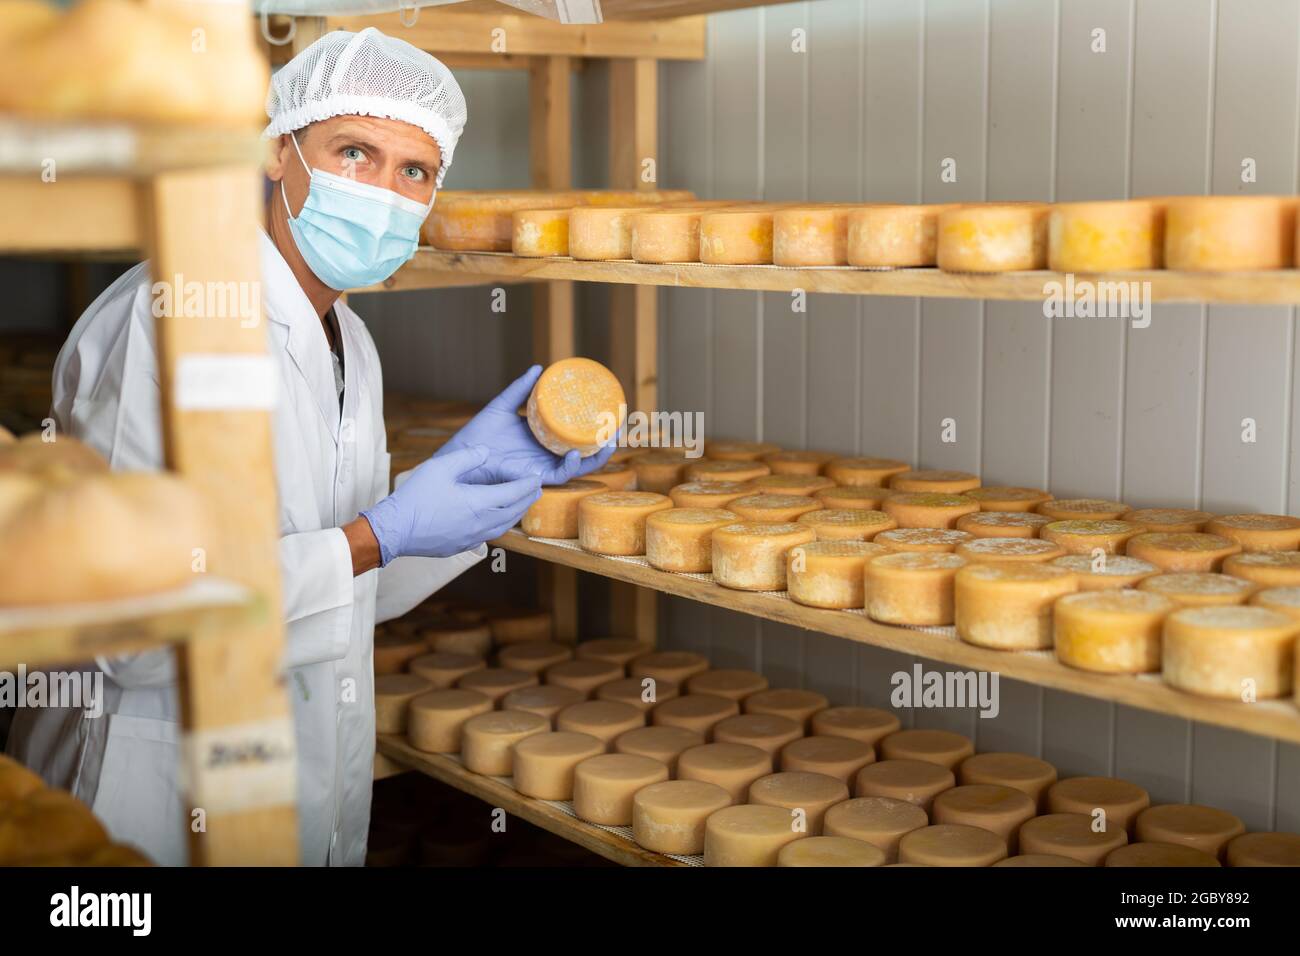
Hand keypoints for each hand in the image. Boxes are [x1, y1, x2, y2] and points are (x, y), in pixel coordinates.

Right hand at [360, 445, 540, 564]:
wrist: (394, 530)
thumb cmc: (415, 498)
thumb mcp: (441, 467)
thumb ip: (468, 457)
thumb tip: (487, 452)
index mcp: (479, 503)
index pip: (514, 492)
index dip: (528, 483)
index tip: (537, 476)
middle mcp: (481, 524)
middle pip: (514, 511)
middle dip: (528, 498)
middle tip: (535, 488)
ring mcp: (473, 538)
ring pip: (504, 526)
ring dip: (516, 513)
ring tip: (521, 503)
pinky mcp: (462, 546)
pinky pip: (491, 535)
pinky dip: (501, 524)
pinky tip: (496, 518)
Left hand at [438, 365, 616, 484]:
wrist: (464, 454)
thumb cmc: (479, 433)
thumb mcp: (504, 405)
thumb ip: (520, 389)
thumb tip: (539, 368)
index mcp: (542, 439)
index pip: (573, 435)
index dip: (592, 428)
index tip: (608, 413)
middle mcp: (546, 455)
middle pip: (583, 452)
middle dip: (604, 444)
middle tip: (618, 428)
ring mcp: (542, 467)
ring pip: (578, 466)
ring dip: (596, 457)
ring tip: (609, 442)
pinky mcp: (535, 478)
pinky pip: (560, 475)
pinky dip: (571, 465)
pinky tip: (576, 452)